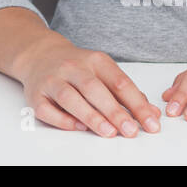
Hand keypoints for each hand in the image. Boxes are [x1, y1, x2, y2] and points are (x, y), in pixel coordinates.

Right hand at [16, 35, 160, 136]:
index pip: (119, 82)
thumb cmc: (77, 67)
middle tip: (131, 130)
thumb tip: (151, 114)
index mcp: (95, 60)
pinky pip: (47, 109)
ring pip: (70, 97)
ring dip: (90, 116)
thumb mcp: (104, 71)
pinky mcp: (35, 94)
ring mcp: (52, 79)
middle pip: (94, 89)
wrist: (40, 54)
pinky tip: (78, 127)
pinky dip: (62, 120)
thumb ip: (127, 93)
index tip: (150, 122)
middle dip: (114, 111)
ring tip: (108, 132)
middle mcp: (72, 67)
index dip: (137, 104)